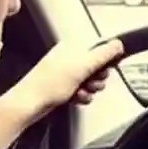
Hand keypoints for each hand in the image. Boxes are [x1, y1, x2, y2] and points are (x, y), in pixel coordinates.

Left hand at [3, 38, 123, 121]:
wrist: (29, 104)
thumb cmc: (48, 84)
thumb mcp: (82, 66)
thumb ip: (103, 55)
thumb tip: (118, 44)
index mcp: (71, 47)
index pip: (99, 49)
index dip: (105, 61)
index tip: (104, 70)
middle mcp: (68, 58)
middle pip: (96, 67)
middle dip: (97, 78)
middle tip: (90, 82)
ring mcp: (65, 73)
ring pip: (90, 81)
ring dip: (90, 89)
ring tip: (81, 92)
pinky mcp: (62, 88)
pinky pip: (81, 91)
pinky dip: (81, 96)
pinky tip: (75, 98)